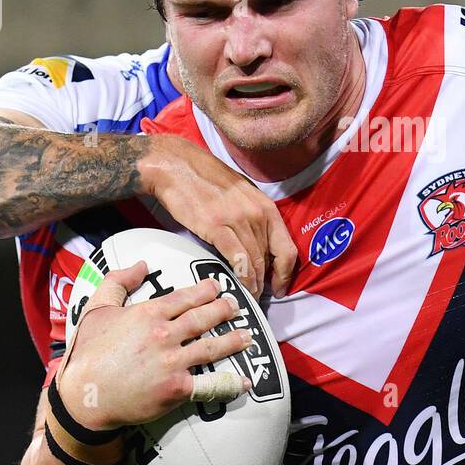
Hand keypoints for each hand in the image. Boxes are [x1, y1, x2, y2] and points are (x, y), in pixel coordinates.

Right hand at [57, 262, 252, 429]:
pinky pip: (210, 384)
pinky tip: (245, 381)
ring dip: (233, 341)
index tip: (217, 287)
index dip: (205, 291)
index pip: (186, 298)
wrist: (84, 395)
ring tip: (247, 336)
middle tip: (237, 306)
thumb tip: (142, 264)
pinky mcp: (177, 389)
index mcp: (149, 313)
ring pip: (212, 347)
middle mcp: (165, 335)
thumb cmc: (88, 352)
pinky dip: (230, 384)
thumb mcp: (96, 308)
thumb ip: (118, 281)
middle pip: (204, 318)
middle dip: (224, 310)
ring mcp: (173, 363)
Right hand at [138, 136, 296, 297]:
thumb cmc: (207, 180)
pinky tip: (238, 286)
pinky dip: (240, 276)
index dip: (286, 274)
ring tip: (248, 296)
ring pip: (254, 261)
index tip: (280, 288)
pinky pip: (236, 258)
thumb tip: (258, 244)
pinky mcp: (217, 226)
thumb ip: (254, 217)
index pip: (287, 248)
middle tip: (258, 297)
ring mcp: (239, 220)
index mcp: (266, 207)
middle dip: (265, 282)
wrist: (178, 166)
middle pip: (269, 259)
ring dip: (252, 283)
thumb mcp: (242, 194)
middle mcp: (258, 214)